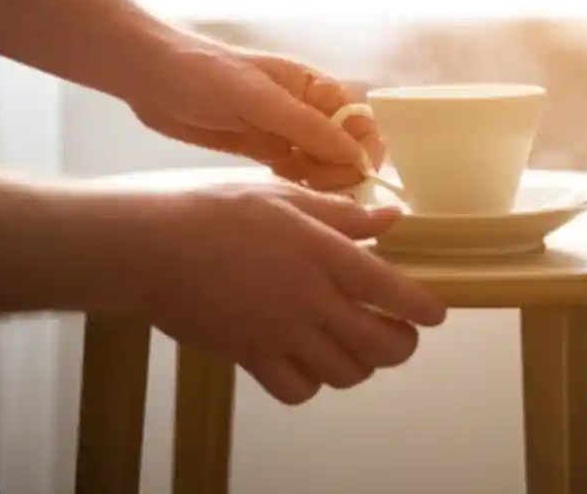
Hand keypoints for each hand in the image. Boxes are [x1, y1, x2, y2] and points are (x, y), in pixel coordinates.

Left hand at [128, 37, 384, 190]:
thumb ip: (309, 128)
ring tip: (304, 191)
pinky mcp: (260, 148)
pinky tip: (288, 191)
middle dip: (342, 170)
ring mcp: (282, 130)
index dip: (366, 149)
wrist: (148, 76)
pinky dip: (297, 183)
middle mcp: (304, 109)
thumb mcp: (261, 100)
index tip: (361, 177)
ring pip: (320, 162)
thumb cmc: (206, 76)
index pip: (358, 121)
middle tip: (320, 185)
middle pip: (343, 147)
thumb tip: (357, 155)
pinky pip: (293, 171)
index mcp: (313, 87)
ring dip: (321, 180)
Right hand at [128, 181, 444, 403]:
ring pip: (346, 373)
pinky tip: (307, 360)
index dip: (424, 309)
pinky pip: (297, 390)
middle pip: (382, 345)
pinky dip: (310, 382)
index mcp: (325, 255)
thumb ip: (343, 215)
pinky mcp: (251, 356)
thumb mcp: (285, 197)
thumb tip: (391, 219)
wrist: (151, 247)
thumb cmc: (215, 211)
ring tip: (354, 344)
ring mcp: (282, 334)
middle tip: (400, 332)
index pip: (395, 293)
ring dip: (360, 364)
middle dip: (402, 343)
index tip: (435, 313)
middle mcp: (312, 301)